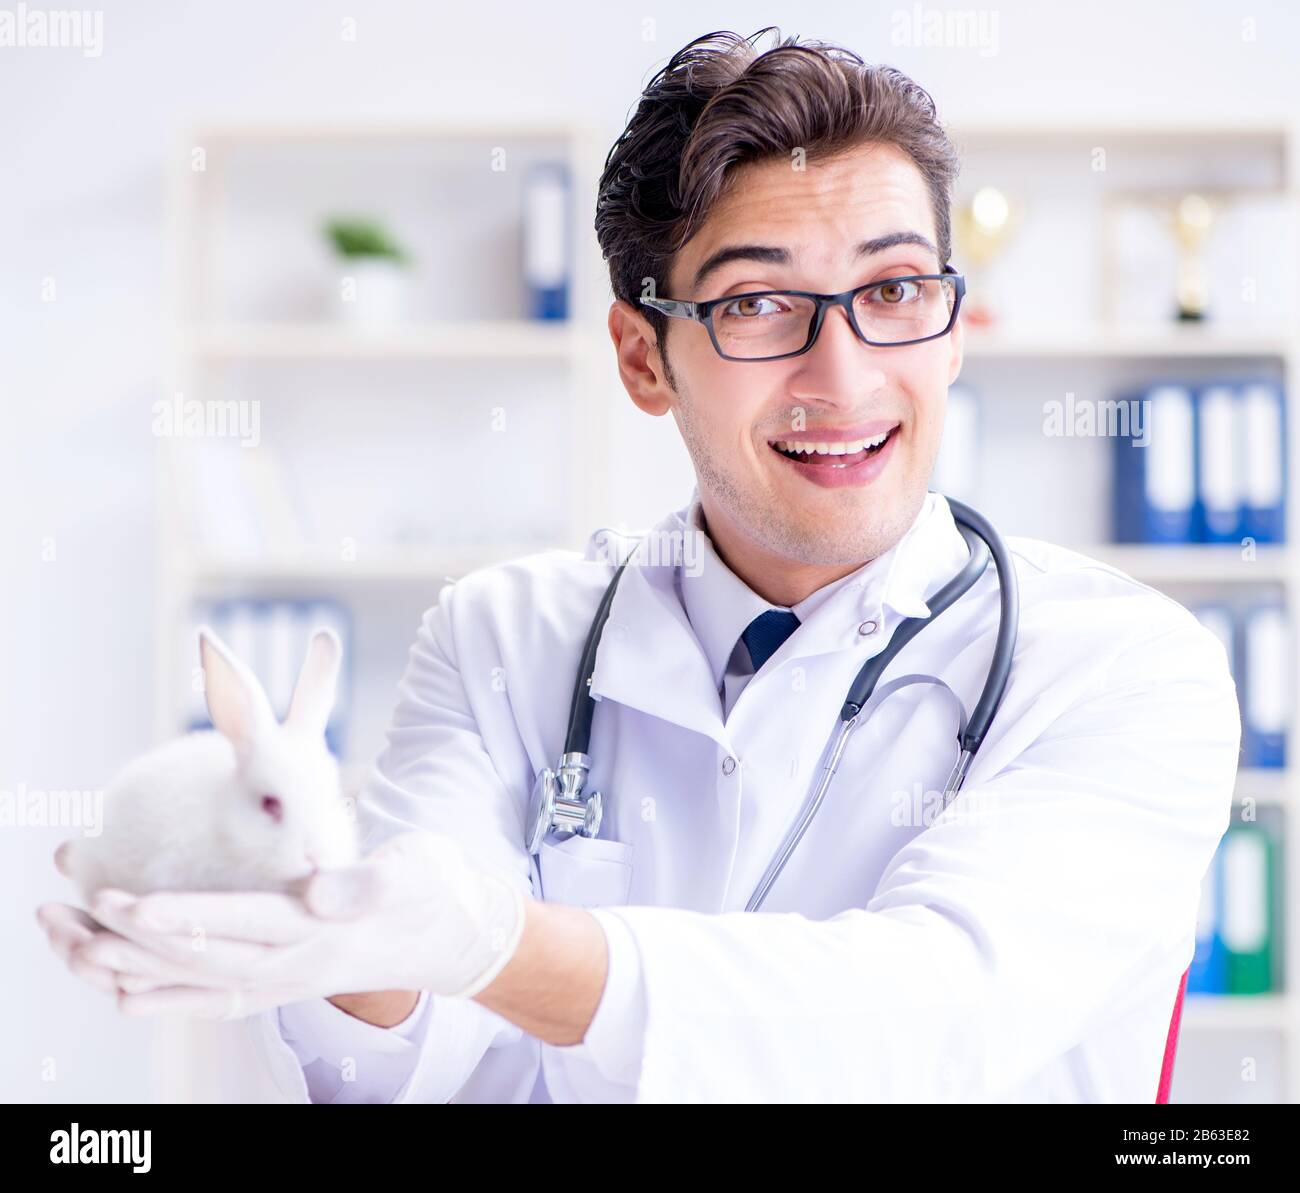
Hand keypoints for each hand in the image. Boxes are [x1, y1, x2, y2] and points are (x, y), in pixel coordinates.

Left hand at [35, 830, 526, 1019]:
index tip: (127, 903)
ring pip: (190, 981)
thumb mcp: (414, 872)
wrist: (449, 937)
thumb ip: (369, 881)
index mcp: (319, 929)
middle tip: (74, 906)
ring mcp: (282, 981)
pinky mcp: (277, 986)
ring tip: (70, 936)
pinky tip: (119, 989)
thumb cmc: (431, 891)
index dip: (181, 916)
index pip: (238, 924)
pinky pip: (206, 1000)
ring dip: (125, 964)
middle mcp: (292, 963)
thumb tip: (320, 889)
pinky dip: (159, 997)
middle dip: (130, 936)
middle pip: (197, 958)